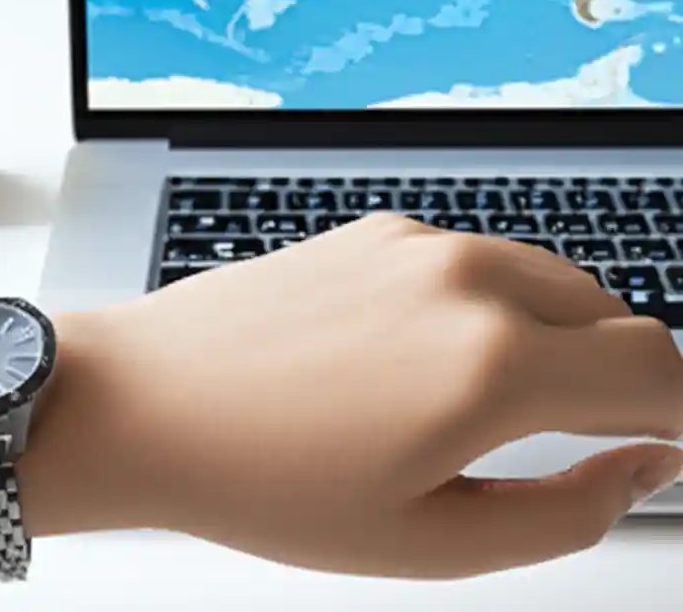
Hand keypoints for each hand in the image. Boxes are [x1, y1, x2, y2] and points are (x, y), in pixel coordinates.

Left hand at [46, 214, 682, 578]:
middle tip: (585, 440)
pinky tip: (426, 361)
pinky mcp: (373, 230)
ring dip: (560, 337)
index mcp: (494, 363)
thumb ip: (562, 513)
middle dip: (625, 380)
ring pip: (549, 279)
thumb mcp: (426, 541)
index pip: (661, 372)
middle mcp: (467, 280)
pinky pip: (475, 262)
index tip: (670, 445)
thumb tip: (639, 469)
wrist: (141, 405)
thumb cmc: (255, 478)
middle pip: (617, 315)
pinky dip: (490, 305)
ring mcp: (417, 243)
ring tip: (499, 407)